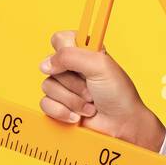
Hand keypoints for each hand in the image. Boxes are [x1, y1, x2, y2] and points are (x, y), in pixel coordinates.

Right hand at [37, 30, 165, 153]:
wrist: (120, 125)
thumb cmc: (117, 94)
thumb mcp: (100, 66)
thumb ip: (71, 56)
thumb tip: (45, 65)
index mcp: (84, 52)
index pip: (60, 39)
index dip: (64, 51)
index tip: (77, 63)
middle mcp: (72, 68)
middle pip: (50, 65)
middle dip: (74, 83)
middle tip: (91, 88)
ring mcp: (64, 87)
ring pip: (47, 86)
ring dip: (72, 100)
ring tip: (89, 104)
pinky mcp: (58, 105)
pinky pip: (45, 103)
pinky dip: (63, 112)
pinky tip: (77, 116)